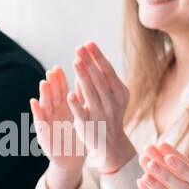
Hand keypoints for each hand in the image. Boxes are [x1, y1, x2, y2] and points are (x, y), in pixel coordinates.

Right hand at [29, 65, 85, 188]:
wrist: (72, 160)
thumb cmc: (76, 136)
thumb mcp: (80, 116)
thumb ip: (79, 100)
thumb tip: (85, 80)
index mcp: (62, 108)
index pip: (60, 90)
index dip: (59, 80)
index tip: (58, 68)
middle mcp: (53, 113)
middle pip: (52, 95)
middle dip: (51, 83)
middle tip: (51, 71)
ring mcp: (47, 123)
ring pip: (45, 106)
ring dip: (44, 94)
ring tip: (44, 83)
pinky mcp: (44, 134)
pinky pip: (40, 122)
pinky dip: (37, 112)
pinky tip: (34, 102)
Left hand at [67, 42, 134, 172]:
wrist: (111, 144)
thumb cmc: (109, 115)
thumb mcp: (112, 96)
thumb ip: (103, 78)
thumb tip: (99, 55)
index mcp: (120, 93)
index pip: (108, 71)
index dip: (97, 57)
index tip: (88, 43)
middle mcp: (112, 103)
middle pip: (99, 79)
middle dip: (88, 62)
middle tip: (79, 47)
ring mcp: (101, 114)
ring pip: (90, 92)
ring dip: (82, 76)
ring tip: (75, 61)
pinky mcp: (88, 125)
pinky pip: (82, 113)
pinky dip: (76, 104)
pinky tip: (69, 94)